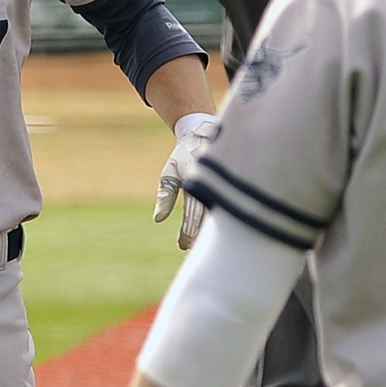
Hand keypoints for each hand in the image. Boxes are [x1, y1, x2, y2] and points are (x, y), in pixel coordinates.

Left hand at [153, 112, 216, 249]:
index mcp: (195, 182)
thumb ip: (165, 197)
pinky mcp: (227, 184)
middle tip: (191, 251)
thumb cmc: (182, 157)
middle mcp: (210, 185)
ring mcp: (220, 184)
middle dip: (198, 236)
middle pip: (206, 218)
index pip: (192, 214)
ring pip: (217, 214)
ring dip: (209, 230)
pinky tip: (216, 232)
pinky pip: (224, 205)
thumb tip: (158, 220)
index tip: (182, 246)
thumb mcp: (169, 174)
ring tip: (201, 246)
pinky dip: (219, 219)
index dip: (187, 232)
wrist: (202, 136)